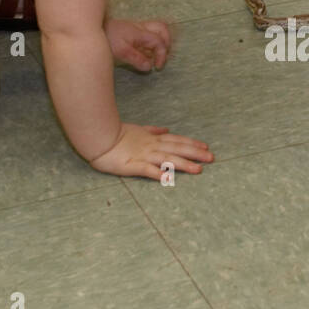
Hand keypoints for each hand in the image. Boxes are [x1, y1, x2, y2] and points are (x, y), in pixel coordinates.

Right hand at [89, 123, 212, 179]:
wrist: (97, 136)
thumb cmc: (115, 134)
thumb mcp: (137, 129)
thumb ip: (152, 130)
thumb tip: (166, 130)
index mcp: (152, 139)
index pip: (176, 141)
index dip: (191, 144)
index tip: (206, 147)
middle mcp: (151, 146)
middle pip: (177, 149)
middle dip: (195, 154)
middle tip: (212, 158)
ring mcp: (143, 155)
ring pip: (167, 159)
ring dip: (183, 164)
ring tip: (198, 170)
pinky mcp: (131, 165)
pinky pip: (146, 170)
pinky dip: (158, 173)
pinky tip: (168, 179)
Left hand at [104, 18, 170, 71]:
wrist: (92, 28)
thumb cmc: (107, 38)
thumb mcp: (120, 51)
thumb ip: (136, 59)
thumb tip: (149, 67)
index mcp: (141, 32)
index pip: (159, 42)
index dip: (162, 55)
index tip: (156, 67)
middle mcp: (141, 28)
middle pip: (163, 29)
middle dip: (166, 43)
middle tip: (161, 56)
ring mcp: (137, 28)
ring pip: (157, 29)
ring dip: (160, 41)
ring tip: (155, 55)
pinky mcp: (131, 31)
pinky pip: (148, 33)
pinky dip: (151, 42)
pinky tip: (145, 53)